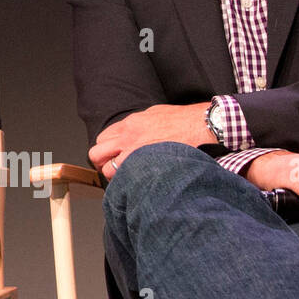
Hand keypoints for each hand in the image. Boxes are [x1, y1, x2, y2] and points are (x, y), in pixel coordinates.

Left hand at [88, 103, 210, 177]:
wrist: (202, 126)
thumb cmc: (185, 120)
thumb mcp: (155, 113)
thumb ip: (138, 124)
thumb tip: (131, 134)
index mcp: (130, 124)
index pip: (102, 138)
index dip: (106, 149)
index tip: (112, 155)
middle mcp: (128, 138)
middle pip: (97, 154)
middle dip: (101, 163)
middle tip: (111, 169)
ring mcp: (136, 153)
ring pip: (108, 171)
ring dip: (114, 176)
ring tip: (127, 178)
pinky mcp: (147, 166)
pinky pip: (126, 179)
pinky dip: (127, 184)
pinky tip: (137, 184)